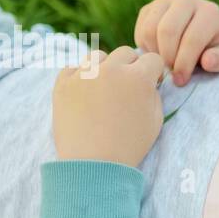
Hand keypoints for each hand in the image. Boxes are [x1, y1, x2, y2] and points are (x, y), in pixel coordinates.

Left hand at [52, 47, 164, 166]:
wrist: (93, 164)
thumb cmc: (129, 146)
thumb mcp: (155, 120)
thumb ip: (154, 94)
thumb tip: (148, 81)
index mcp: (138, 78)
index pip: (152, 59)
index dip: (155, 71)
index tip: (152, 82)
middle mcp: (111, 70)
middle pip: (125, 53)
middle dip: (131, 66)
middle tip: (128, 86)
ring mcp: (84, 75)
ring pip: (98, 56)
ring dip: (105, 67)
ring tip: (104, 87)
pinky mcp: (62, 84)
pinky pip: (73, 69)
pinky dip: (80, 77)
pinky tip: (86, 94)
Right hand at [133, 0, 218, 85]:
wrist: (200, 32)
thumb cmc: (213, 48)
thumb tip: (208, 61)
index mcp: (209, 11)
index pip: (192, 39)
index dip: (184, 64)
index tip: (181, 80)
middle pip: (167, 30)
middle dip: (167, 57)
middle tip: (170, 73)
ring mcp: (165, 0)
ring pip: (150, 29)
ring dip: (155, 53)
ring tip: (165, 64)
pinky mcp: (149, 8)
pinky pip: (140, 30)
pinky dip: (146, 48)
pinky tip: (159, 55)